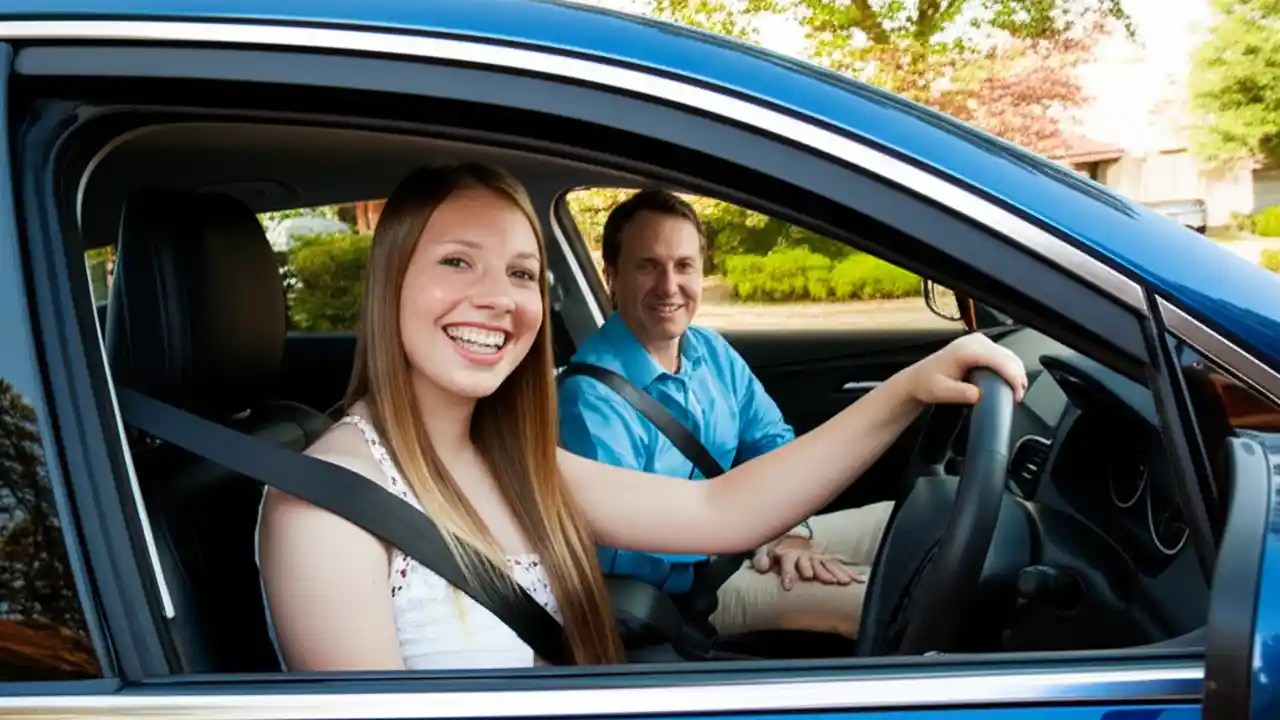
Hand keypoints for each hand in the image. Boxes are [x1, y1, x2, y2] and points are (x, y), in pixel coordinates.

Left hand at [751, 535, 863, 590]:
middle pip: (812, 563)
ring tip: (844, 582)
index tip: (788, 586)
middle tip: (828, 581)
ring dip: (836, 573)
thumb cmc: (772, 544)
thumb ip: (761, 557)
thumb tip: (762, 567)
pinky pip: (837, 566)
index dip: (788, 572)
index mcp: (788, 551)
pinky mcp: (823, 560)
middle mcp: (803, 554)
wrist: (784, 534)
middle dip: (820, 573)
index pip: (788, 560)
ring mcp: (815, 557)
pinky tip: (860, 579)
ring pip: (827, 565)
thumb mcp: (762, 548)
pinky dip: (848, 572)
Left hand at [904, 333, 1026, 405]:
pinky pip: (1002, 356)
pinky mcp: (980, 346)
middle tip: (1018, 397)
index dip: (1012, 377)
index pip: (999, 360)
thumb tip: (979, 395)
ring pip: (1008, 355)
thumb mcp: (941, 392)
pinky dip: (1010, 368)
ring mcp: (978, 341)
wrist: (917, 379)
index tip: (1017, 394)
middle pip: (1007, 357)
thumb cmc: (926, 384)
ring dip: (1016, 373)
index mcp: (965, 350)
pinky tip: (1010, 382)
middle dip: (1017, 377)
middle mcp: (974, 341)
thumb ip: (960, 393)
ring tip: (1016, 392)